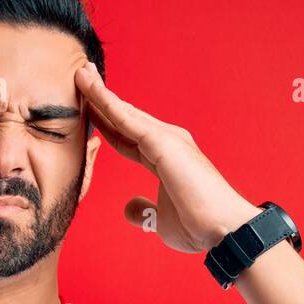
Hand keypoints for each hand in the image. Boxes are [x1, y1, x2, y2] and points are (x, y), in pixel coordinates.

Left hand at [73, 62, 261, 252]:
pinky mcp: (162, 142)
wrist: (222, 230)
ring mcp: (166, 139)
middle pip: (124, 116)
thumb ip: (143, 210)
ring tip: (80, 73)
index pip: (126, 136)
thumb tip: (128, 207)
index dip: (106, 123)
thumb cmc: (199, 227)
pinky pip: (126, 118)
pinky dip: (106, 102)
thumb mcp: (159, 221)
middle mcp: (166, 141)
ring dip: (100, 92)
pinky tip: (90, 88)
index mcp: (164, 158)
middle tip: (82, 75)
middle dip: (101, 97)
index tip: (89, 110)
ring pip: (123, 111)